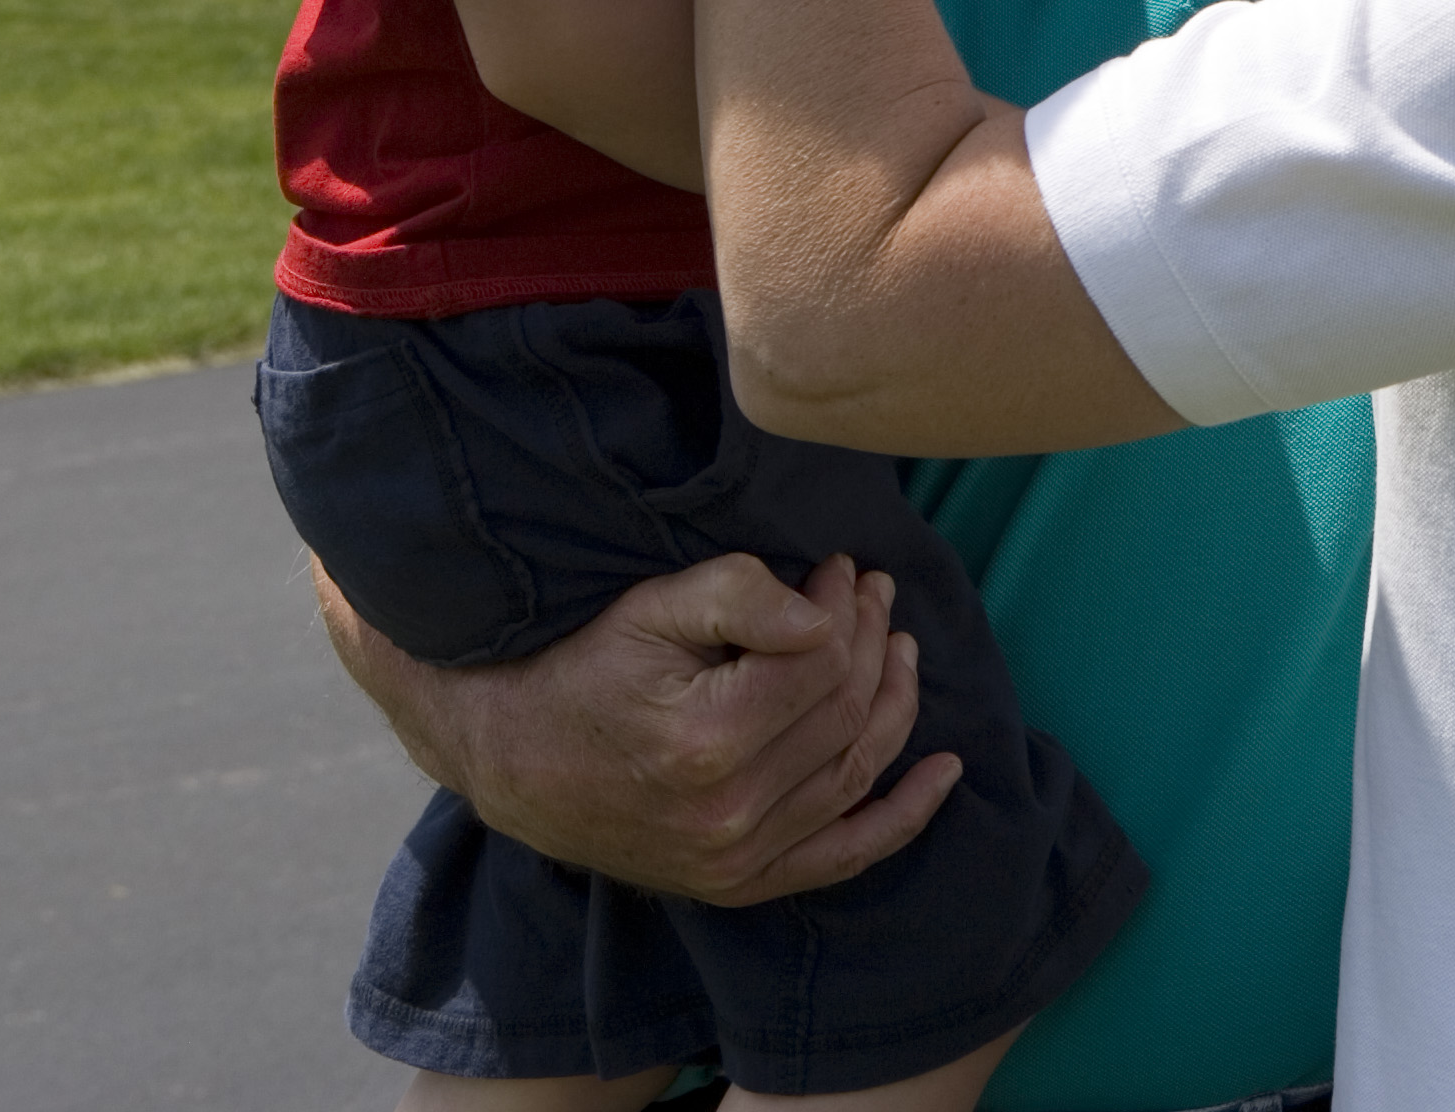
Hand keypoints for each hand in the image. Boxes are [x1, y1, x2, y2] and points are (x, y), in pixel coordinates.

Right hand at [316, 547, 951, 903]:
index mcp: (708, 742)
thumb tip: (823, 613)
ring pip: (855, 772)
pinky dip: (901, 818)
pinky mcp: (737, 885)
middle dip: (871, 640)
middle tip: (872, 591)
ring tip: (900, 646)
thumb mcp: (648, 609)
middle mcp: (729, 815)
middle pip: (845, 713)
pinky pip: (842, 858)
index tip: (839, 568)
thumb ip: (738, 595)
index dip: (844, 606)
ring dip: (892, 703)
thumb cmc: (580, 670)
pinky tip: (944, 775)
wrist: (510, 759)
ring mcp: (735, 861)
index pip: (823, 661)